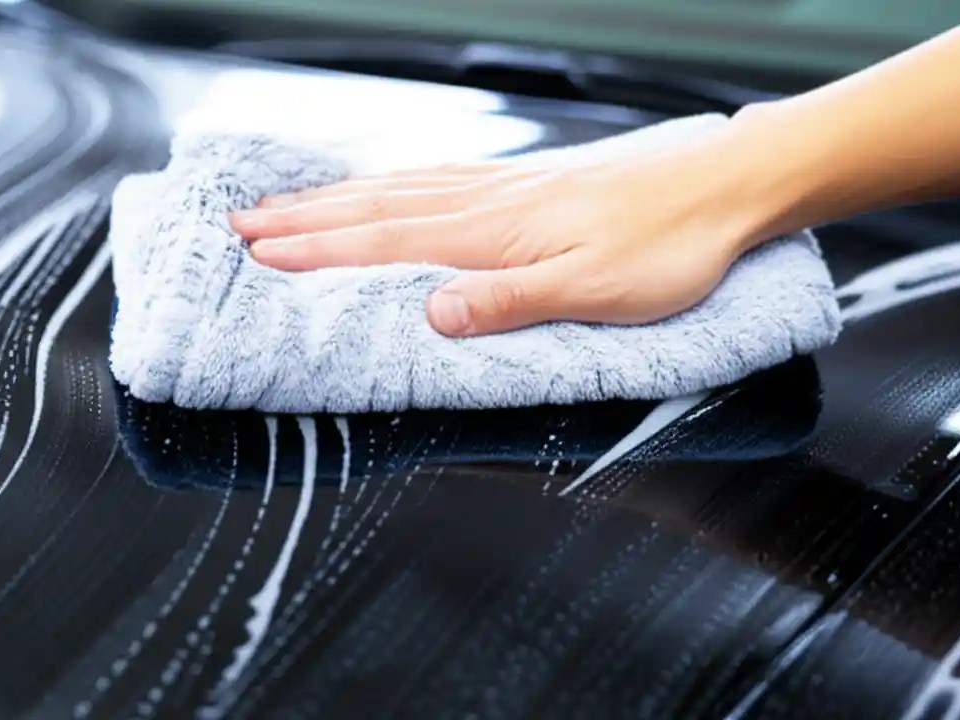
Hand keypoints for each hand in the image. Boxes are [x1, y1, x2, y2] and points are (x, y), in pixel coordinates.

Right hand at [229, 116, 784, 336]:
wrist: (719, 188)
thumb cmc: (666, 248)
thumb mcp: (595, 291)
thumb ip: (511, 303)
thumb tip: (433, 313)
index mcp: (495, 235)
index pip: (387, 241)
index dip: (319, 250)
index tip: (257, 255)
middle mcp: (487, 202)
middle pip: (376, 207)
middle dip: (303, 219)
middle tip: (239, 225)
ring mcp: (502, 187)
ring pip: (398, 187)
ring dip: (334, 198)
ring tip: (283, 203)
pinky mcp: (523, 183)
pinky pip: (434, 177)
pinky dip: (387, 181)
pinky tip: (377, 186)